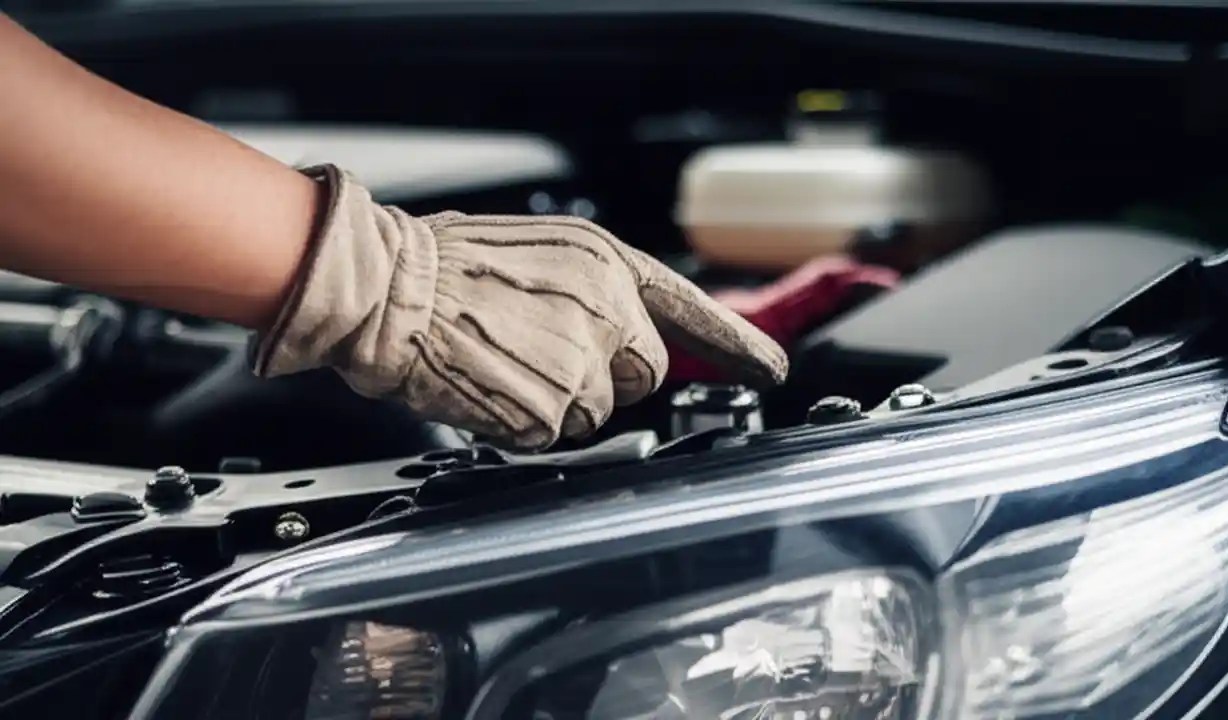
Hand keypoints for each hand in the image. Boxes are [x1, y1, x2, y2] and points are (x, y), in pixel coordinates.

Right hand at [255, 166, 787, 449]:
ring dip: (557, 401)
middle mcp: (608, 311)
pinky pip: (551, 435)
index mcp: (607, 264)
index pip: (690, 309)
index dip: (736, 345)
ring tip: (504, 362)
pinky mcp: (550, 409)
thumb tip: (621, 326)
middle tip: (548, 357)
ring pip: (596, 412)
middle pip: (644, 375)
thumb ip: (594, 290)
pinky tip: (489, 384)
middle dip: (607, 378)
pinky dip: (521, 422)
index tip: (769, 370)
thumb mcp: (541, 254)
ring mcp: (582, 363)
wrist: (388, 287)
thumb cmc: (446, 265)